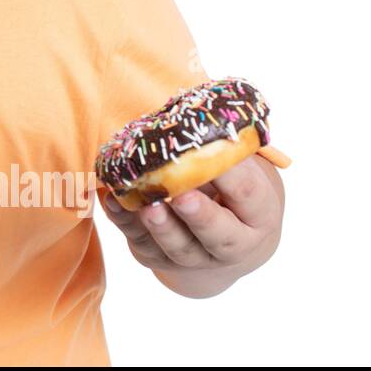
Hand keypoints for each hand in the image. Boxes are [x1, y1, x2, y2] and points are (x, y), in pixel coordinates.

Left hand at [98, 154, 284, 294]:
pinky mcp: (158, 256)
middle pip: (218, 235)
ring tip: (147, 206)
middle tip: (181, 195)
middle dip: (199, 216)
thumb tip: (202, 113)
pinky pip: (140, 241)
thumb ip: (228, 151)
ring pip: (178, 246)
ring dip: (161, 226)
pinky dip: (124, 221)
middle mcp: (232, 245)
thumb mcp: (243, 173)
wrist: (224, 242)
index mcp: (258, 217)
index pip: (248, 195)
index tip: (212, 152)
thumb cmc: (231, 192)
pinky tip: (113, 201)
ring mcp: (195, 257)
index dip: (231, 176)